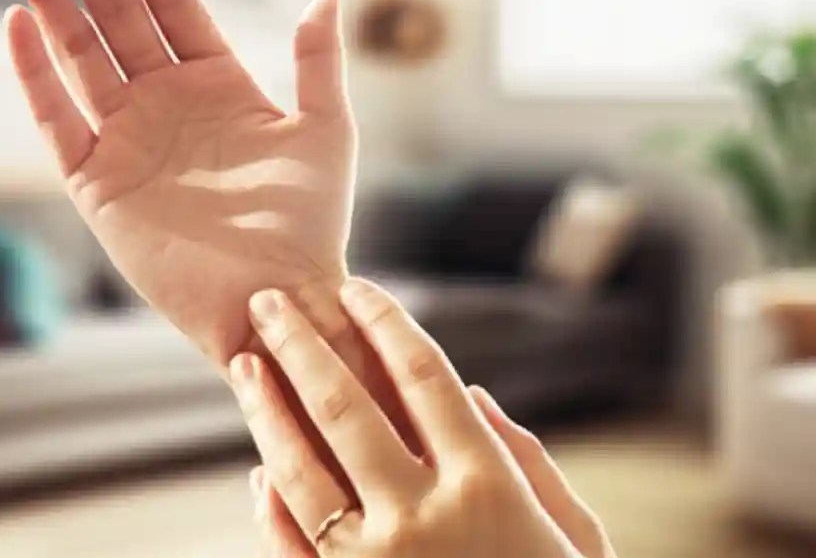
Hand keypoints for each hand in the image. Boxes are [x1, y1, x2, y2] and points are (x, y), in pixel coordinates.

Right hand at [3, 0, 355, 365]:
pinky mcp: (96, 183)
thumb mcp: (324, 133)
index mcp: (216, 82)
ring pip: (79, 54)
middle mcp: (165, 102)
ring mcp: (126, 139)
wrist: (274, 301)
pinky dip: (36, 74)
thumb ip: (318, 64)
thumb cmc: (307, 225)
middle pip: (113, 13)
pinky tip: (18, 22)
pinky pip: (58, 118)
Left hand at [229, 279, 616, 557]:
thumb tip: (476, 395)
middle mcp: (423, 517)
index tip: (356, 288)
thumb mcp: (576, 539)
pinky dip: (272, 505)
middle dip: (302, 345)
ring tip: (244, 364)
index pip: (423, 376)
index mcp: (488, 486)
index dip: (385, 323)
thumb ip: (529, 462)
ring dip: (266, 410)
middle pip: (346, 406)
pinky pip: (293, 545)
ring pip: (301, 468)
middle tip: (267, 301)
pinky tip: (260, 469)